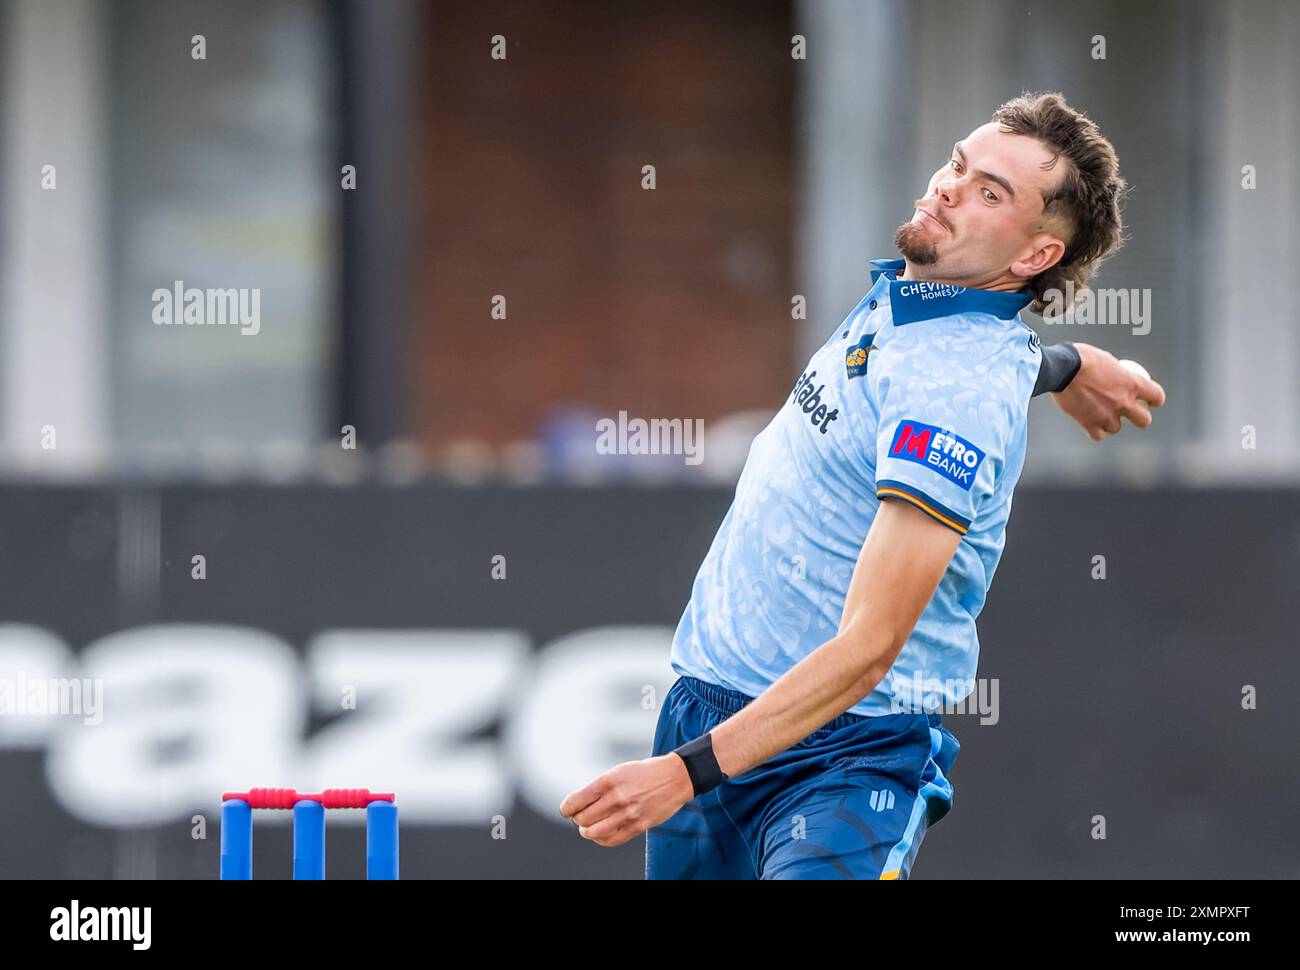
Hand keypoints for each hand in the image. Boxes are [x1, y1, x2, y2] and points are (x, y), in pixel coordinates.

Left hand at [559, 754, 694, 846]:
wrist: (675, 777)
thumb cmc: (646, 773)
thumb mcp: (619, 771)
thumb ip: (600, 787)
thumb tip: (580, 802)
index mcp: (609, 781)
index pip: (576, 800)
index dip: (567, 808)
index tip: (566, 809)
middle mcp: (617, 798)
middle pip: (583, 818)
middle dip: (578, 819)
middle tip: (580, 816)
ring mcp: (628, 814)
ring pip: (594, 832)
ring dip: (587, 831)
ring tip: (588, 828)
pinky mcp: (638, 826)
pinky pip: (612, 840)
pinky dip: (601, 839)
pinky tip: (601, 834)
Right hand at [1052, 342, 1166, 440]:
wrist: (1062, 368)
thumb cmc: (1082, 358)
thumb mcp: (1106, 360)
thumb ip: (1114, 373)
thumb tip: (1114, 374)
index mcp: (1131, 384)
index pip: (1156, 396)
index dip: (1155, 399)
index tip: (1150, 400)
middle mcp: (1123, 402)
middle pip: (1144, 420)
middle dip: (1139, 418)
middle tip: (1131, 414)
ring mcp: (1106, 415)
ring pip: (1116, 428)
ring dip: (1111, 423)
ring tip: (1102, 415)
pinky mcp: (1088, 423)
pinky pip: (1097, 435)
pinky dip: (1095, 430)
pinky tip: (1089, 423)